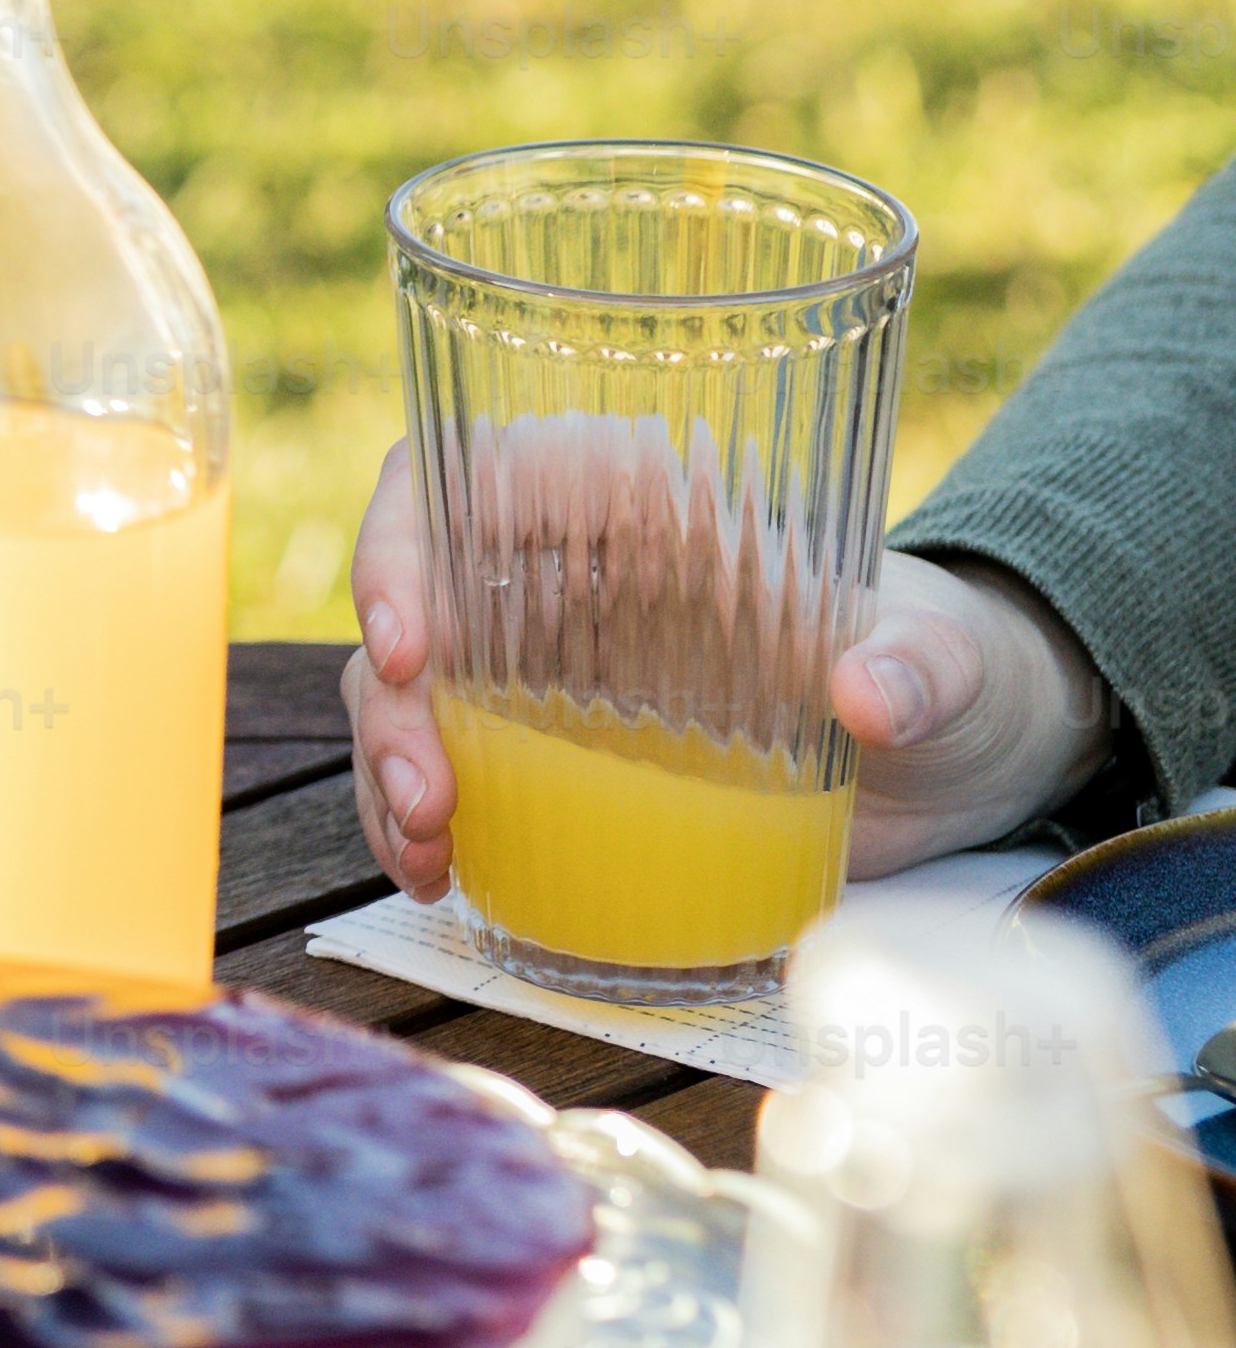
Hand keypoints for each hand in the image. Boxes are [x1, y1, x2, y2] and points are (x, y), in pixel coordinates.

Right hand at [341, 442, 1113, 894]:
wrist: (958, 755)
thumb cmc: (943, 663)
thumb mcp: (945, 658)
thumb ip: (916, 664)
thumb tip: (866, 694)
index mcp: (636, 504)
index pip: (471, 474)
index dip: (406, 540)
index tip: (410, 645)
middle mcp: (569, 572)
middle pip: (418, 598)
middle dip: (392, 699)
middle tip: (428, 796)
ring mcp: (552, 667)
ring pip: (411, 689)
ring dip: (391, 767)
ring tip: (428, 854)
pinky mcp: (558, 753)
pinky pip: (450, 765)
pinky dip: (420, 820)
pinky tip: (440, 873)